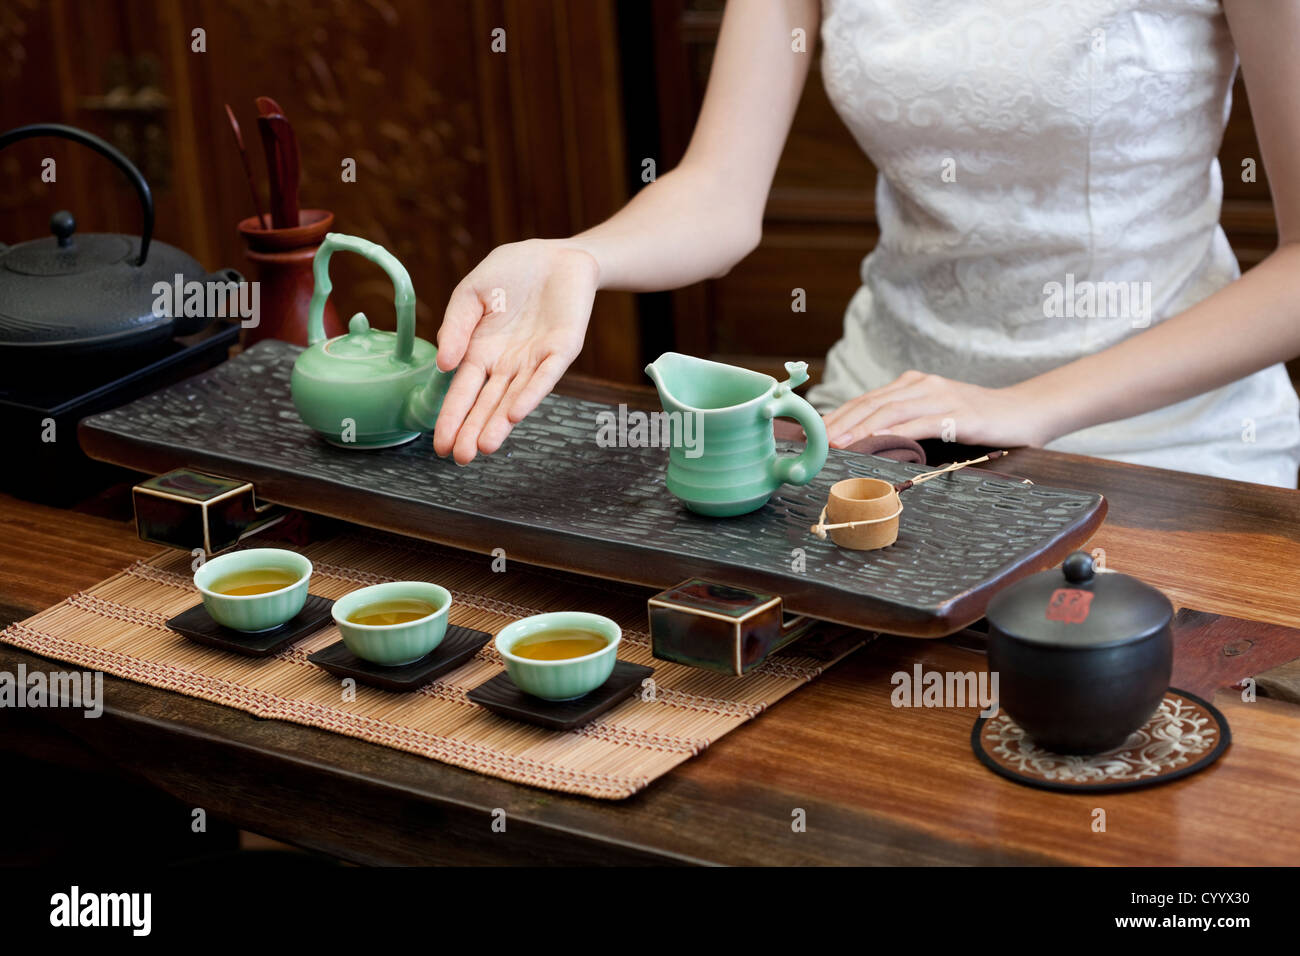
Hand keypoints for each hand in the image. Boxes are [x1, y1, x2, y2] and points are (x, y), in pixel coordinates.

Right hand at [433, 239, 598, 463]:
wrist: (555, 255)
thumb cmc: (510, 274)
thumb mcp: (471, 294)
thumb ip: (456, 326)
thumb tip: (443, 364)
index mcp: (481, 352)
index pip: (463, 391)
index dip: (452, 417)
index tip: (440, 443)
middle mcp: (507, 364)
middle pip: (487, 403)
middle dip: (472, 430)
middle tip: (459, 458)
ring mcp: (535, 359)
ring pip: (514, 397)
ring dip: (500, 422)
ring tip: (485, 447)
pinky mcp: (562, 349)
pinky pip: (546, 375)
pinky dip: (531, 393)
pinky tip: (515, 412)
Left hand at [821, 370, 1052, 449]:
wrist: (1026, 412)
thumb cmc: (978, 421)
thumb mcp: (936, 417)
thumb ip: (906, 423)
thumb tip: (868, 445)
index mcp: (913, 384)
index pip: (867, 400)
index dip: (838, 415)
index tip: (814, 434)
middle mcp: (922, 385)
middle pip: (871, 403)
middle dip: (841, 423)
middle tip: (816, 442)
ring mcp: (940, 397)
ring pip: (890, 411)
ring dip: (860, 427)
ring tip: (838, 442)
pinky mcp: (958, 414)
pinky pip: (920, 422)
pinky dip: (895, 431)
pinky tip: (877, 439)